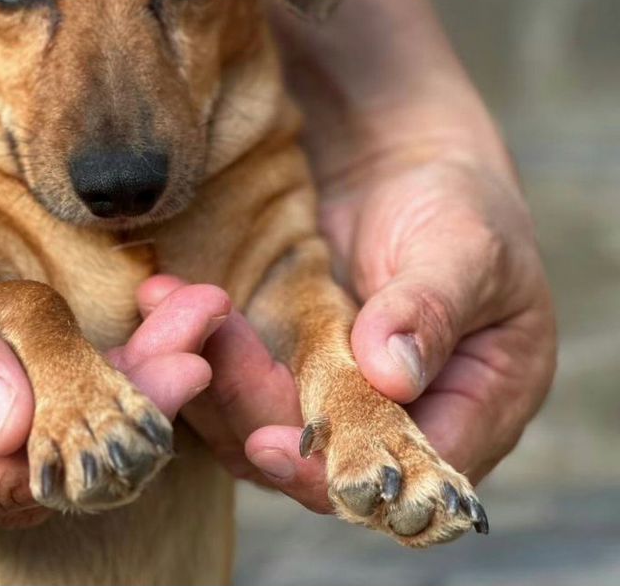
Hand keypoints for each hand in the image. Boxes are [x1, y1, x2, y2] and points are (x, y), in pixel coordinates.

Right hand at [0, 138, 226, 531]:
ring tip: (192, 321)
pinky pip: (31, 392)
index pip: (1, 470)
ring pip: (46, 424)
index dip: (98, 424)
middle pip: (39, 454)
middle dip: (129, 397)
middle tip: (203, 334)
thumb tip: (10, 421)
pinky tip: (141, 329)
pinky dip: (88, 359)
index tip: (177, 371)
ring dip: (122, 375)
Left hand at [151, 0, 555, 511]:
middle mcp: (397, 420)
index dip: (334, 474)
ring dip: (205, 376)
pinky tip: (162, 300)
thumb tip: (392, 376)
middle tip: (192, 342)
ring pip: (258, 423)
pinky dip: (196, 348)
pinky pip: (233, 381)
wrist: (402, 159)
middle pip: (313, 455)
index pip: (400, 475)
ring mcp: (331, 395)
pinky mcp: (283, 366)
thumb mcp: (462, 246)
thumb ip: (430, 309)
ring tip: (167, 308)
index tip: (269, 443)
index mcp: (472, 408)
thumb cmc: (458, 201)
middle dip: (246, 405)